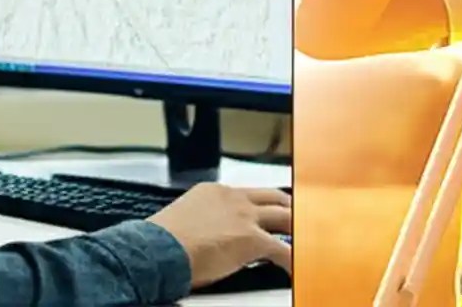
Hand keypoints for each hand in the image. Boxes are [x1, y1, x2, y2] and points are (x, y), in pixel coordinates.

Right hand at [147, 183, 291, 287]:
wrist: (157, 249)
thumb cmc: (161, 241)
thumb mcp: (183, 219)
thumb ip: (201, 221)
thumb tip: (205, 237)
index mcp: (215, 191)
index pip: (248, 194)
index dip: (261, 205)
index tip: (266, 212)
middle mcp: (233, 198)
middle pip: (273, 197)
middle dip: (287, 207)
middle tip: (295, 219)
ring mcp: (245, 216)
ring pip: (284, 216)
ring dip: (297, 228)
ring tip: (305, 239)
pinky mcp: (252, 239)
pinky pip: (283, 249)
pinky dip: (293, 260)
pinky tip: (296, 269)